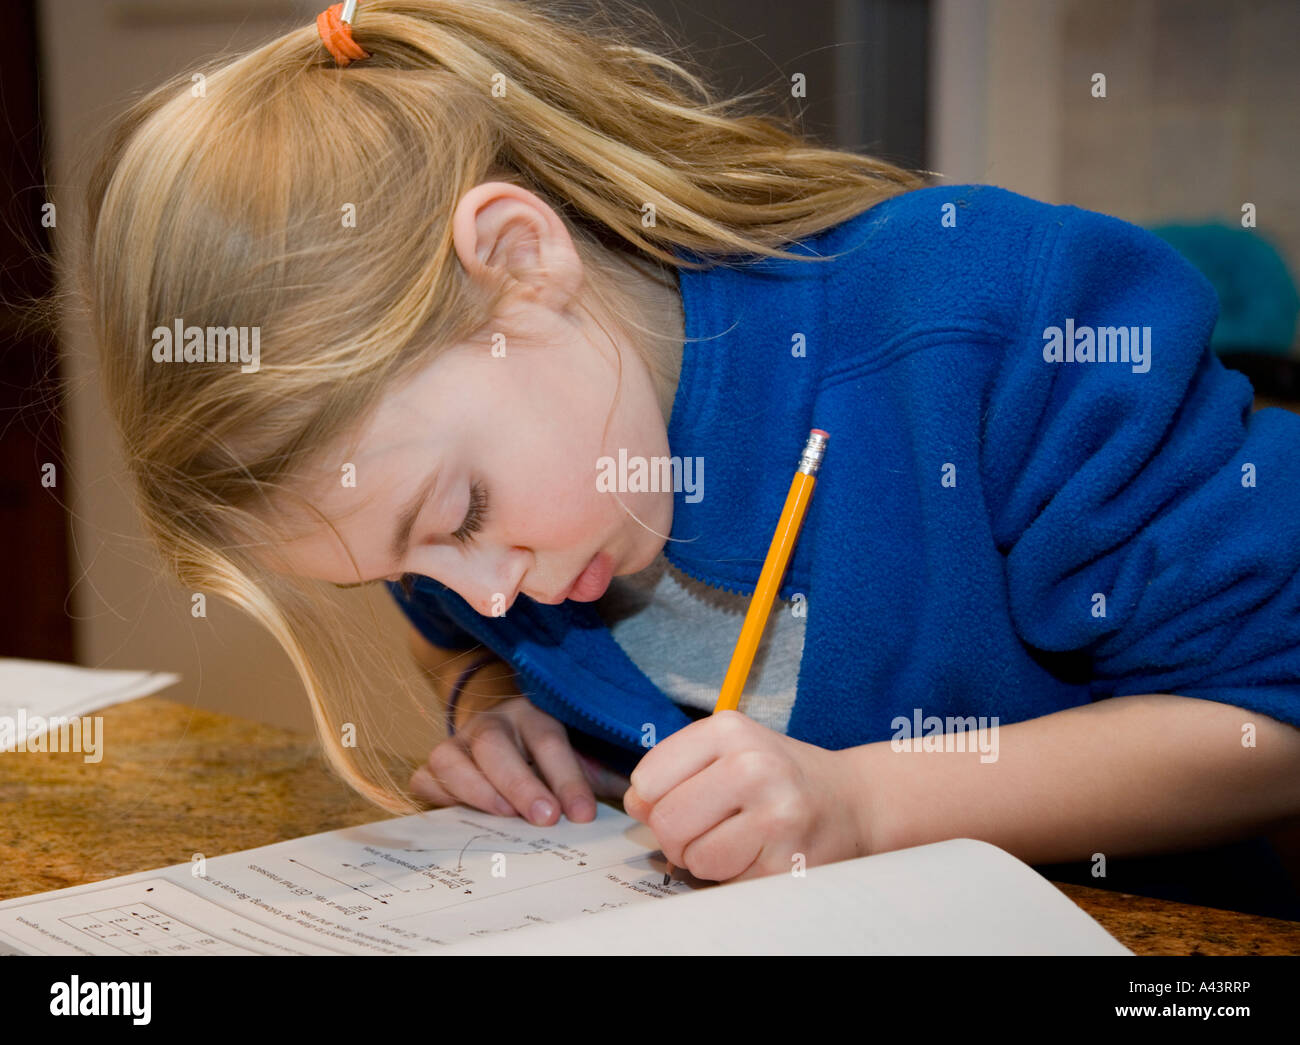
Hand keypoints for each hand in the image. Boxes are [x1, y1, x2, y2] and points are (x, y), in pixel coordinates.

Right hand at [409, 695, 631, 826]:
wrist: (504, 736)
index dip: (566, 776)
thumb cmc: (550, 757)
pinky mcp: (433, 767)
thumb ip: (607, 775)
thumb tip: (648, 798)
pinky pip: (425, 778)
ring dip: (477, 788)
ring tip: (506, 818)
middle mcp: (492, 723)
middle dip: (520, 782)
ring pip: (452, 756)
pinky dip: (438, 796)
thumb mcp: (581, 758)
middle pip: (496, 745)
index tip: (583, 813)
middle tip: (545, 819)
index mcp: (533, 714)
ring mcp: (457, 743)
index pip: (550, 740)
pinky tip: (459, 818)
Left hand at [622, 710, 869, 881]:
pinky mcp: (789, 860)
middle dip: (677, 836)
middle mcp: (754, 765)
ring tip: (738, 839)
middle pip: (666, 821)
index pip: (647, 779)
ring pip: (694, 858)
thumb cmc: (777, 777)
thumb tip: (634, 807)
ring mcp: (776, 813)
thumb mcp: (727, 751)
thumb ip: (673, 771)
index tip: (683, 799)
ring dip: (705, 860)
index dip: (654, 801)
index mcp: (729, 730)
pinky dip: (732, 877)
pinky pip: (726, 883)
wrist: (854, 801)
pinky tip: (759, 854)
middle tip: (709, 828)